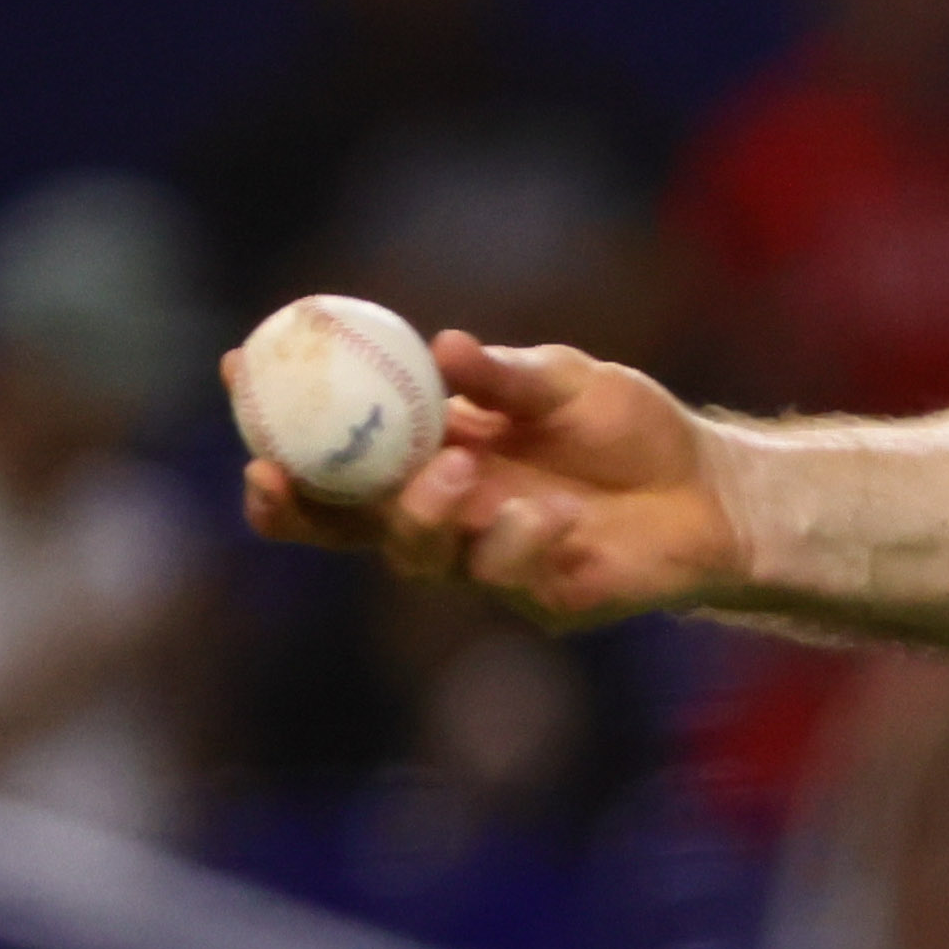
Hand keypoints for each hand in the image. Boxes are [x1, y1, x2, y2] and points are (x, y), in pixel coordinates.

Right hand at [241, 332, 741, 630]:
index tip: (237, 371)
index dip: (275, 420)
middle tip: (274, 474)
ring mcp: (484, 563)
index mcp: (427, 456)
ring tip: (465, 469)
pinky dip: (524, 540)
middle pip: (339, 527)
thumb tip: (439, 347)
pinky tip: (559, 515)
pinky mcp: (541, 601)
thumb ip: (502, 376)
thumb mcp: (563, 381)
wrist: (711, 487)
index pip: (331, 450)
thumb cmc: (628, 429)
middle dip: (293, 508)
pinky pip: (507, 579)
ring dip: (423, 513)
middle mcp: (441, 515)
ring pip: (414, 558)